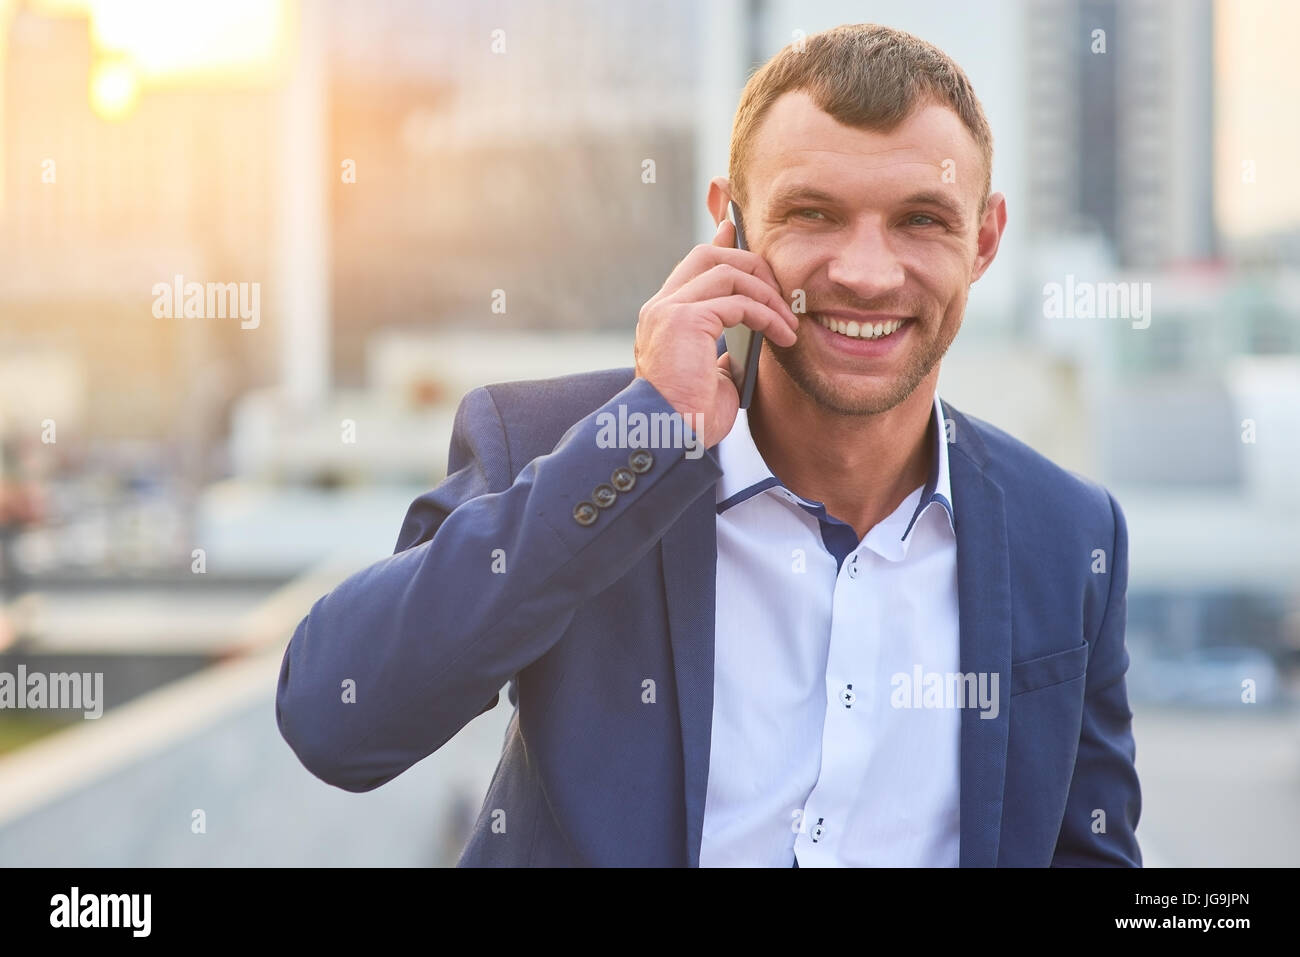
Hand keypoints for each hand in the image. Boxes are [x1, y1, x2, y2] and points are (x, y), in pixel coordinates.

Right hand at [633, 217, 798, 448]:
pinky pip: (738, 302)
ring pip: (727, 271)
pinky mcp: (685, 321)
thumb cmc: (691, 419)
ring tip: (789, 322)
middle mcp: (661, 307)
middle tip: (782, 291)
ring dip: (767, 293)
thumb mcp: (711, 376)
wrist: (671, 440)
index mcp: (663, 317)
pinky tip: (783, 334)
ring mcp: (669, 311)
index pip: (694, 266)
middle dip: (752, 263)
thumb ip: (721, 349)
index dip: (723, 245)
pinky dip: (767, 315)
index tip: (747, 236)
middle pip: (708, 255)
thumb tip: (747, 337)